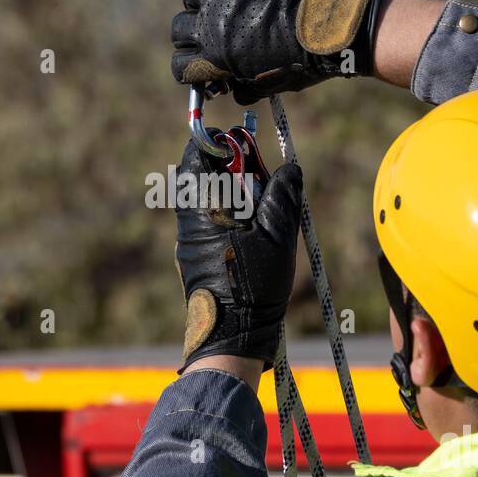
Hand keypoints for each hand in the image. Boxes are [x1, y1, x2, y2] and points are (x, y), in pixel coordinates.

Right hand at [170, 0, 382, 102]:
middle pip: (180, 29)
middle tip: (212, 34)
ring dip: (201, 1)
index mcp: (215, 58)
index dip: (191, 68)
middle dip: (193, 36)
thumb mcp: (270, 87)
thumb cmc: (305, 59)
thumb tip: (229, 88)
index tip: (202, 66)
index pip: (181, 66)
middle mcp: (209, 24)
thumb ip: (242, 88)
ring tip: (218, 2)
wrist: (331, 23)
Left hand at [174, 135, 302, 371]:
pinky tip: (252, 238)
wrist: (232, 334)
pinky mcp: (192, 258)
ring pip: (206, 202)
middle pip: (202, 176)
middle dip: (232, 170)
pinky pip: (207, 225)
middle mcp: (188, 219)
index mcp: (202, 205)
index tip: (245, 145)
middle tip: (260, 180)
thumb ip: (284, 195)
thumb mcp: (278, 234)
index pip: (198, 152)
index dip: (221, 142)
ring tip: (261, 213)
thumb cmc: (254, 283)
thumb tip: (290, 168)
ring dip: (232, 197)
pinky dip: (228, 220)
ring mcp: (187, 240)